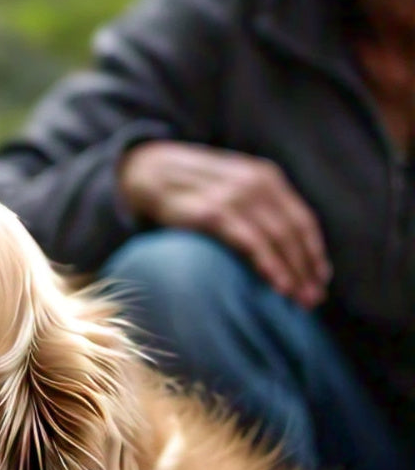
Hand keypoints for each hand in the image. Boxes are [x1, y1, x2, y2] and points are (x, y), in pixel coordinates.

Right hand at [117, 141, 330, 307]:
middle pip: (293, 232)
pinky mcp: (213, 212)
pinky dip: (271, 265)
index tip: (321, 279)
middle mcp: (256, 183)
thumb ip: (257, 205)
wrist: (148, 169)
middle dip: (307, 268)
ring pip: (278, 239)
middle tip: (314, 298)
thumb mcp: (230, 184)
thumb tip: (283, 245)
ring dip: (294, 272)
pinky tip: (279, 284)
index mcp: (266, 177)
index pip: (302, 219)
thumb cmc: (191, 187)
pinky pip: (252, 243)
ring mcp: (235, 196)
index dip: (314, 251)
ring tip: (301, 299)